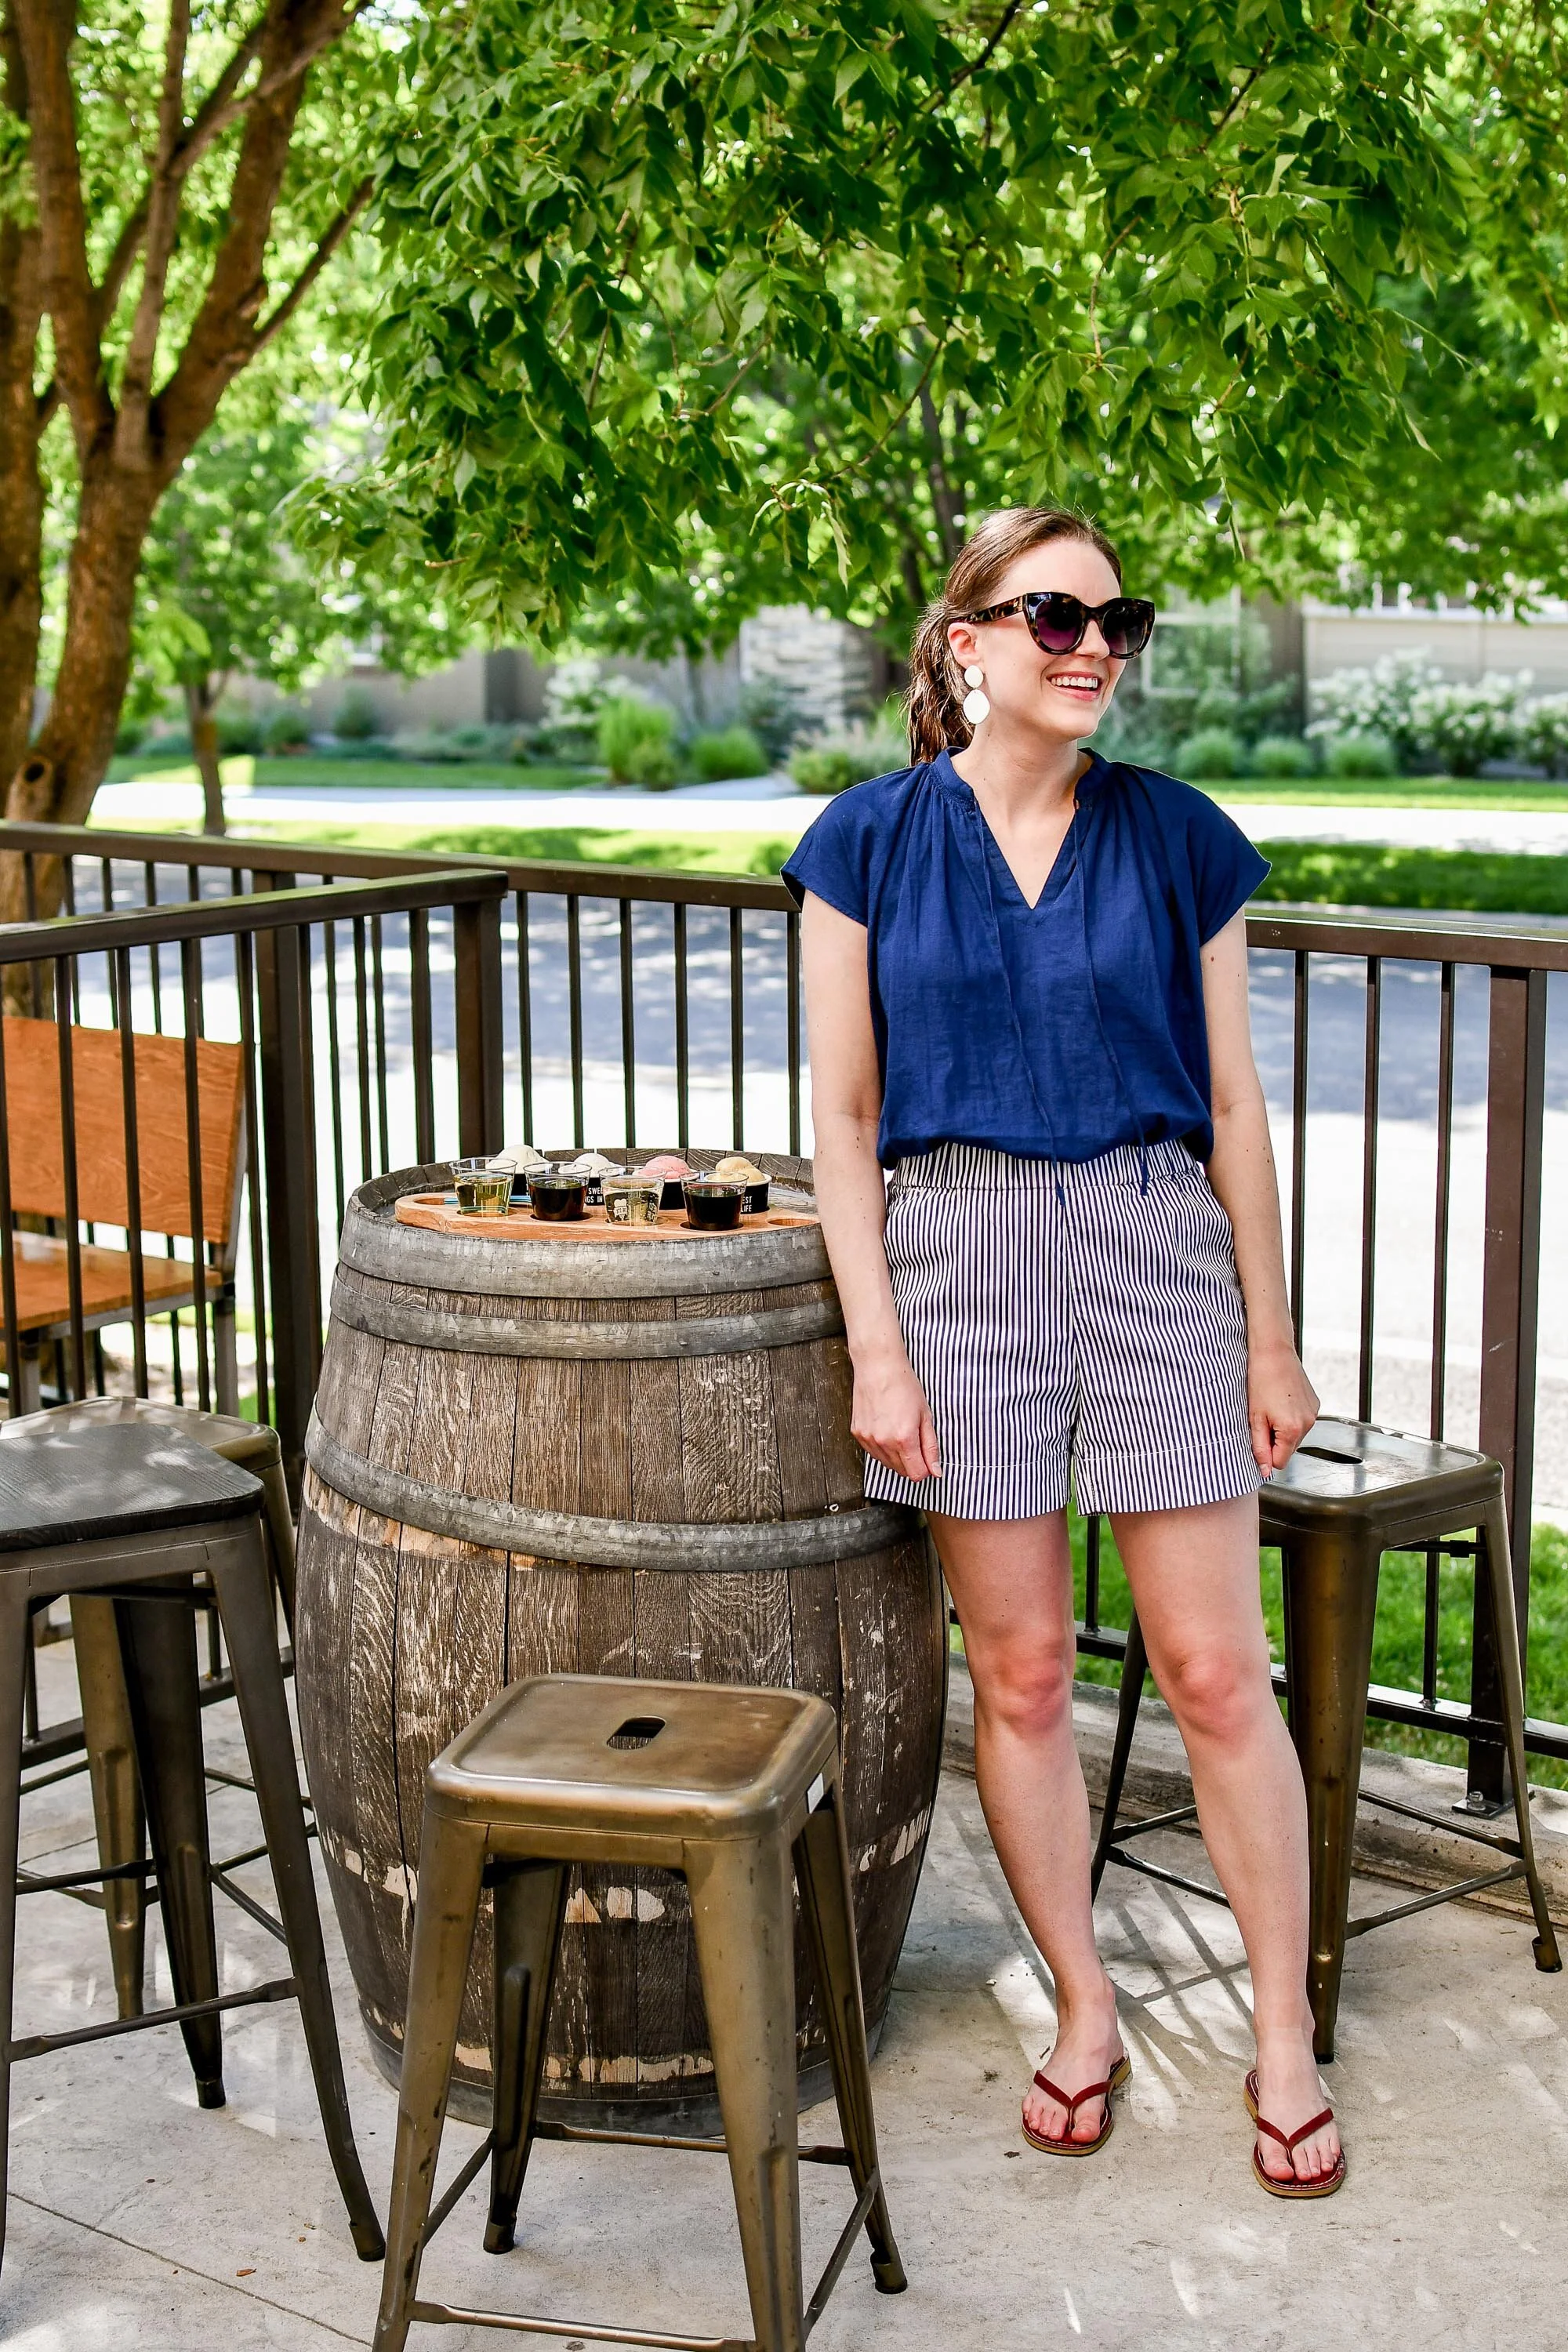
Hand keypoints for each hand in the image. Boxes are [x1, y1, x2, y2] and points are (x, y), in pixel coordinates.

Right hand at [851, 1348, 939, 1481]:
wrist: (879, 1367)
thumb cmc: (904, 1386)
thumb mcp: (926, 1416)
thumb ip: (931, 1447)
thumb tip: (935, 1471)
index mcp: (904, 1438)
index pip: (916, 1474)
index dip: (925, 1468)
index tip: (927, 1458)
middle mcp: (884, 1442)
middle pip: (901, 1471)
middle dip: (911, 1462)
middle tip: (914, 1438)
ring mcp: (868, 1439)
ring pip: (886, 1464)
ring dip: (896, 1456)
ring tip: (899, 1430)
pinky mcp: (858, 1434)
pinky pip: (873, 1452)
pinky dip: (882, 1447)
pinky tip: (886, 1429)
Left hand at [1247, 1338, 1318, 1473]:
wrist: (1273, 1351)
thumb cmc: (1260, 1380)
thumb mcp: (1254, 1418)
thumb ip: (1259, 1447)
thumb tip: (1264, 1470)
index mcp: (1292, 1430)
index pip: (1280, 1462)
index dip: (1266, 1454)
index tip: (1257, 1439)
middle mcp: (1308, 1424)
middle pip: (1289, 1449)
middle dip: (1274, 1440)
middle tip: (1261, 1419)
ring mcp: (1313, 1413)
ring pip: (1295, 1436)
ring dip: (1282, 1429)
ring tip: (1271, 1407)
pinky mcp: (1315, 1404)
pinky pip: (1302, 1421)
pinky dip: (1291, 1417)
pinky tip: (1280, 1401)